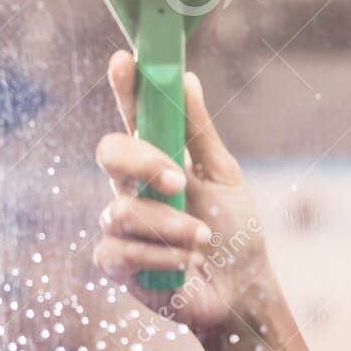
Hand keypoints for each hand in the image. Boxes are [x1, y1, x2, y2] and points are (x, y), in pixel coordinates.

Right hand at [92, 50, 274, 336]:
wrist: (240, 289)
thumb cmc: (233, 229)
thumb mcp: (224, 177)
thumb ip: (200, 133)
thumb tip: (186, 78)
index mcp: (157, 160)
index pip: (134, 117)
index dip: (124, 88)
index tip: (124, 60)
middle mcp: (130, 187)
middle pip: (109, 153)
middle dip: (143, 162)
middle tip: (178, 180)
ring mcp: (119, 224)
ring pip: (120, 209)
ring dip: (170, 225)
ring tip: (203, 239)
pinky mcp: (116, 262)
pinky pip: (121, 251)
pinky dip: (162, 256)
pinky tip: (184, 263)